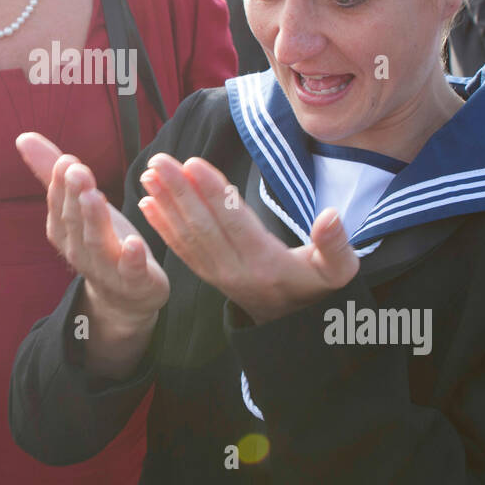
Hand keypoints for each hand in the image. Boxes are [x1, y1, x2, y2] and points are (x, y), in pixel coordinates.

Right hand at [16, 132, 168, 331]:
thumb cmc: (100, 240)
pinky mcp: (134, 281)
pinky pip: (130, 271)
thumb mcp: (79, 204)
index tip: (66, 161)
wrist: (126, 295)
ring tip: (95, 197)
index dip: (60, 184)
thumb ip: (53, 173)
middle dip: (74, 196)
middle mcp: (79, 249)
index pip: (58, 204)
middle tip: (77, 171)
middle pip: (75, 221)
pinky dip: (131, 258)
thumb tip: (23, 137)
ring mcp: (106, 268)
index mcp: (64, 230)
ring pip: (98, 243)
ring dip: (95, 220)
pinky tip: (134, 244)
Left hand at [137, 153, 359, 323]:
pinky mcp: (208, 276)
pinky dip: (162, 226)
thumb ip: (337, 245)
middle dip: (179, 191)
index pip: (235, 222)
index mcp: (267, 263)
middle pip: (203, 226)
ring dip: (165, 203)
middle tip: (160, 161)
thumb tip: (331, 215)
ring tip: (148, 174)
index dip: (213, 192)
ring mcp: (218, 275)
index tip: (193, 164)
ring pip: (187, 236)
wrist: (295, 324)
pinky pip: (181, 250)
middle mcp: (236, 270)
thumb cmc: (317, 286)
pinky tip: (146, 203)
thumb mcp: (339, 271)